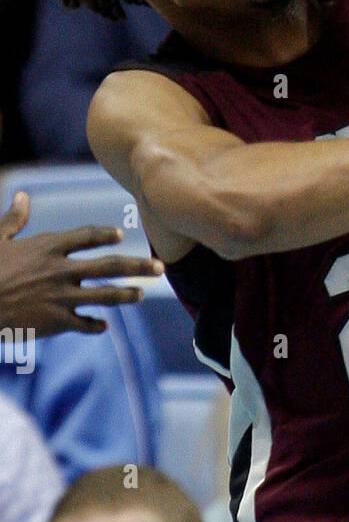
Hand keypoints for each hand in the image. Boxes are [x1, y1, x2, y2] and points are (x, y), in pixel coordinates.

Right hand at [0, 193, 164, 337]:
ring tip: (140, 295)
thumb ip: (14, 219)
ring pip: (105, 296)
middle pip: (110, 266)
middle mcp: (61, 270)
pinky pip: (85, 324)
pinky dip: (96, 325)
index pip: (86, 236)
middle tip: (160, 268)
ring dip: (127, 295)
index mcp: (48, 247)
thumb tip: (22, 195)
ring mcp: (61, 297)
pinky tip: (104, 326)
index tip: (119, 235)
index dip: (104, 235)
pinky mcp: (55, 322)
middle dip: (138, 267)